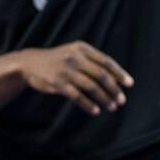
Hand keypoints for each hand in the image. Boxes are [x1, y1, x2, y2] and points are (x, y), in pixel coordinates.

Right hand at [16, 41, 133, 115]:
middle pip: (101, 75)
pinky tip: (95, 110)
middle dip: (114, 89)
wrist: (30, 63)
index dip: (119, 73)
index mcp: (81, 48)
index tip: (129, 84)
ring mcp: (66, 70)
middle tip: (121, 100)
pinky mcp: (58, 83)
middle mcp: (75, 57)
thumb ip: (92, 62)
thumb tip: (116, 78)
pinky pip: (77, 96)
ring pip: (91, 86)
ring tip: (111, 107)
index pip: (106, 61)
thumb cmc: (57, 60)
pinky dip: (88, 105)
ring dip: (104, 98)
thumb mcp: (73, 53)